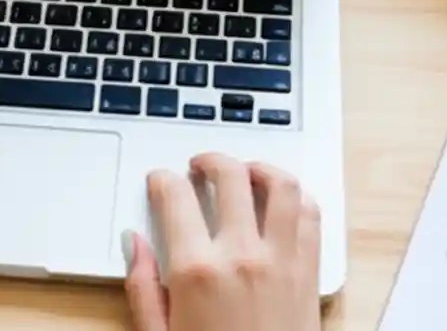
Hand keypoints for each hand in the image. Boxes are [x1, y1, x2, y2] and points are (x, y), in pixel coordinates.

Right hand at [124, 154, 321, 330]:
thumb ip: (142, 286)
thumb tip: (135, 242)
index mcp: (197, 271)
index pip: (176, 196)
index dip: (163, 179)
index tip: (161, 180)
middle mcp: (243, 256)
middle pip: (230, 174)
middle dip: (210, 159)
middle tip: (199, 165)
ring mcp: (283, 261)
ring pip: (281, 185)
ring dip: (260, 167)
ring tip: (244, 171)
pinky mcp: (311, 273)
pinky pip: (311, 215)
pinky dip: (296, 196)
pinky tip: (280, 201)